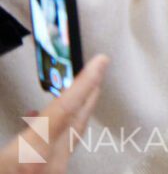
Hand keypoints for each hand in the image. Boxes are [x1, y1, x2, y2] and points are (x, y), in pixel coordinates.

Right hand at [0, 54, 108, 173]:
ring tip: (72, 98)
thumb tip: (33, 117)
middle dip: (87, 96)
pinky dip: (54, 138)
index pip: (64, 110)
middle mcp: (47, 166)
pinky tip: (42, 136)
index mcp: (30, 156)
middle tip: (98, 73)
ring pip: (67, 142)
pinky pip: (56, 156)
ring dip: (72, 117)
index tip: (102, 61)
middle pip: (75, 124)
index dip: (84, 83)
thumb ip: (11, 138)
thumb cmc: (4, 169)